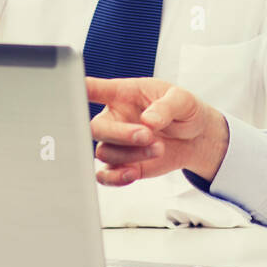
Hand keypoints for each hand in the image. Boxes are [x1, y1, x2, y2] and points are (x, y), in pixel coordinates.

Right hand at [87, 77, 229, 184]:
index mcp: (122, 94)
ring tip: (158, 147)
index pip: (92, 88)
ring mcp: (115, 142)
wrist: (196, 138)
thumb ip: (166, 106)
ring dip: (131, 154)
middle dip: (120, 134)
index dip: (76, 88)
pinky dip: (116, 177)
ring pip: (104, 153)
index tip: (70, 90)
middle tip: (147, 134)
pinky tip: (133, 173)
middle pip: (94, 127)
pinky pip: (106, 175)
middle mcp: (114, 118)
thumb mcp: (182, 100)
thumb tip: (149, 119)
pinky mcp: (122, 164)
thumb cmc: (184, 110)